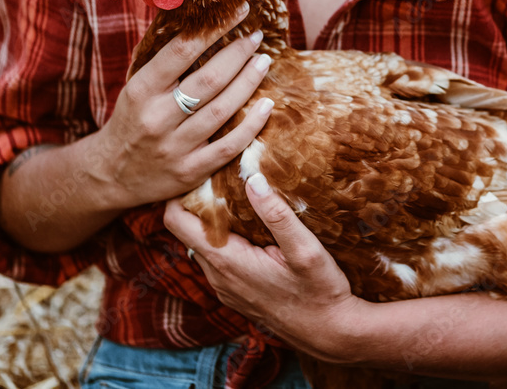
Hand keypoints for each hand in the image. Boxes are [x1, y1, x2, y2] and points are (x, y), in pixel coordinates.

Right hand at [96, 3, 274, 208]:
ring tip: (264, 62)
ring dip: (248, 83)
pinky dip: (251, 125)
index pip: (182, 50)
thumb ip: (167, 63)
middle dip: (238, 54)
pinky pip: (228, 147)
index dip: (215, 28)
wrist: (110, 174)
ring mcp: (174, 146)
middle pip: (209, 79)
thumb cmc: (131, 120)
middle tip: (256, 37)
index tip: (238, 11)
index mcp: (142, 89)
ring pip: (221, 110)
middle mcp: (157, 117)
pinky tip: (267, 105)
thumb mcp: (137, 87)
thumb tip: (204, 25)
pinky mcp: (189, 172)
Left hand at [163, 173, 368, 363]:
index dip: (181, 192)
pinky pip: (216, 259)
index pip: (175, 220)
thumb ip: (277, 214)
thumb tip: (252, 179)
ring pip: (200, 245)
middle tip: (222, 176)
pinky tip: (250, 227)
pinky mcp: (234, 293)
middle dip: (198, 201)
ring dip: (212, 221)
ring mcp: (224, 287)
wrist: (331, 335)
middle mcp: (217, 276)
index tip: (202, 172)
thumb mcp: (305, 249)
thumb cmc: (321, 293)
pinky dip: (224, 239)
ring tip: (236, 196)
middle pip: (186, 229)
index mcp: (226, 261)